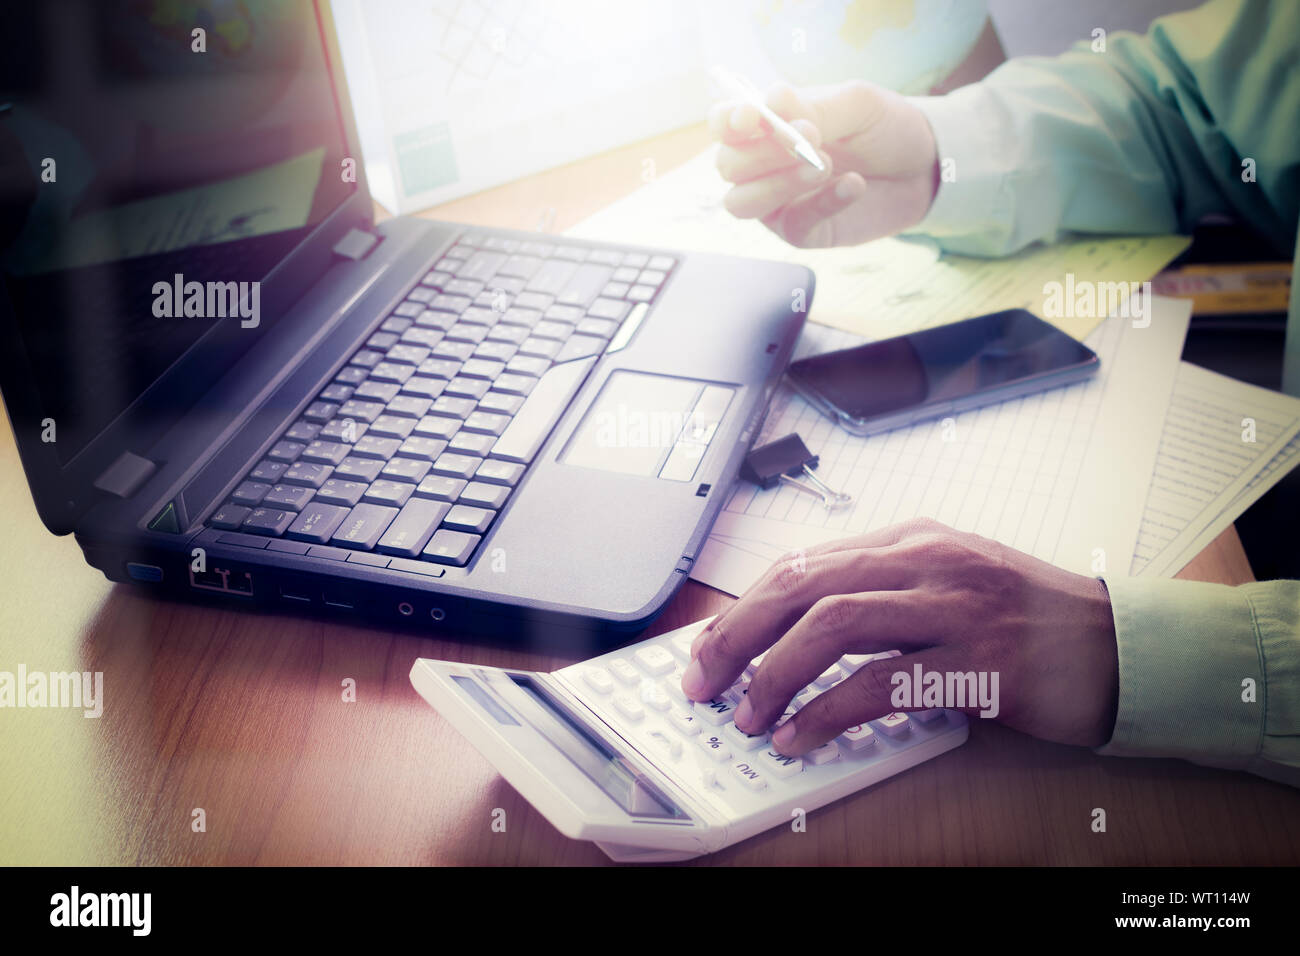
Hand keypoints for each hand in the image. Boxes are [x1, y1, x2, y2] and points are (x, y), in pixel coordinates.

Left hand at [681, 518, 1118, 754]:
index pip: (802, 564)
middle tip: (703, 682)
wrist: (1123, 644)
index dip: (744, 607)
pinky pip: (879, 684)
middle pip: (801, 585)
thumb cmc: (1028, 620)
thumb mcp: (949, 583)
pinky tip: (801, 738)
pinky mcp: (978, 660)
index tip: (709, 647)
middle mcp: (925, 560)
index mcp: (912, 539)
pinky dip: (826, 714)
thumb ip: (883, 594)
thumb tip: (795, 634)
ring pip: (830, 625)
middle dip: (737, 635)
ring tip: (747, 716)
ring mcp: (953, 606)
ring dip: (773, 674)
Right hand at [708, 81, 939, 247]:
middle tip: (811, 136)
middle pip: (727, 165)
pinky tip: (853, 185)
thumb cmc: (884, 128)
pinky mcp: (801, 230)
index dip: (727, 121)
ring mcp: (777, 201)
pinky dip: (821, 202)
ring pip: (741, 202)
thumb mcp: (855, 103)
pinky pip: (792, 223)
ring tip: (825, 164)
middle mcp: (762, 164)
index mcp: (767, 125)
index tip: (753, 117)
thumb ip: (812, 105)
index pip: (723, 124)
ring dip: (778, 182)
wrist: (924, 166)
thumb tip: (770, 102)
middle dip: (763, 152)